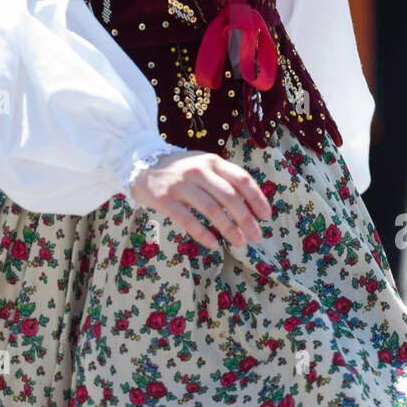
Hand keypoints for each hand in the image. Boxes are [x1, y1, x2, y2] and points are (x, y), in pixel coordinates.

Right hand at [129, 150, 271, 250]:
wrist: (141, 164)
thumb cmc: (180, 169)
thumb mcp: (203, 164)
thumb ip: (224, 178)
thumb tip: (251, 204)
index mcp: (212, 161)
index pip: (241, 178)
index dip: (257, 198)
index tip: (266, 216)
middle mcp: (198, 171)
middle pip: (229, 197)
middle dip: (246, 219)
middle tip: (256, 236)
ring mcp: (181, 185)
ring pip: (211, 210)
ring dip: (229, 229)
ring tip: (240, 244)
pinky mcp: (165, 200)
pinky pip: (188, 220)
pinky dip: (202, 234)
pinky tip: (213, 245)